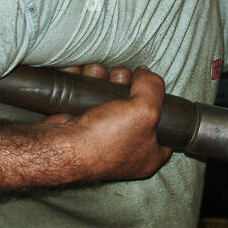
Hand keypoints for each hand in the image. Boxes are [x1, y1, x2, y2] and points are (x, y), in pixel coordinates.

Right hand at [47, 65, 172, 181]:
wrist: (61, 148)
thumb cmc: (106, 139)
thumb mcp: (146, 111)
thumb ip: (154, 88)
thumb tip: (146, 74)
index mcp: (148, 155)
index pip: (166, 130)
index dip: (162, 106)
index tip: (153, 90)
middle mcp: (126, 149)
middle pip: (134, 107)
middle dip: (126, 84)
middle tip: (120, 76)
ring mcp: (101, 138)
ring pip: (108, 99)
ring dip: (103, 79)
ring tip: (98, 72)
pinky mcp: (79, 127)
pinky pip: (85, 98)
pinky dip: (84, 83)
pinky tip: (82, 73)